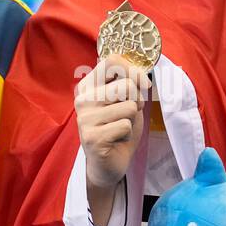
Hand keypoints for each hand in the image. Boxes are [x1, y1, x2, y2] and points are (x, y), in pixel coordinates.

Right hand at [76, 54, 150, 224]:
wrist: (107, 164)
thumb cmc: (118, 129)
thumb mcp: (124, 101)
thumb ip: (127, 83)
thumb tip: (141, 74)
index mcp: (88, 85)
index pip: (112, 61)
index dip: (134, 70)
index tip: (143, 85)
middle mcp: (82, 99)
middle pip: (126, 85)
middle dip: (137, 100)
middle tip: (129, 115)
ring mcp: (85, 118)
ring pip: (129, 106)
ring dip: (132, 119)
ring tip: (120, 128)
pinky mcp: (92, 137)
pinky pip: (126, 126)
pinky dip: (127, 135)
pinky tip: (116, 141)